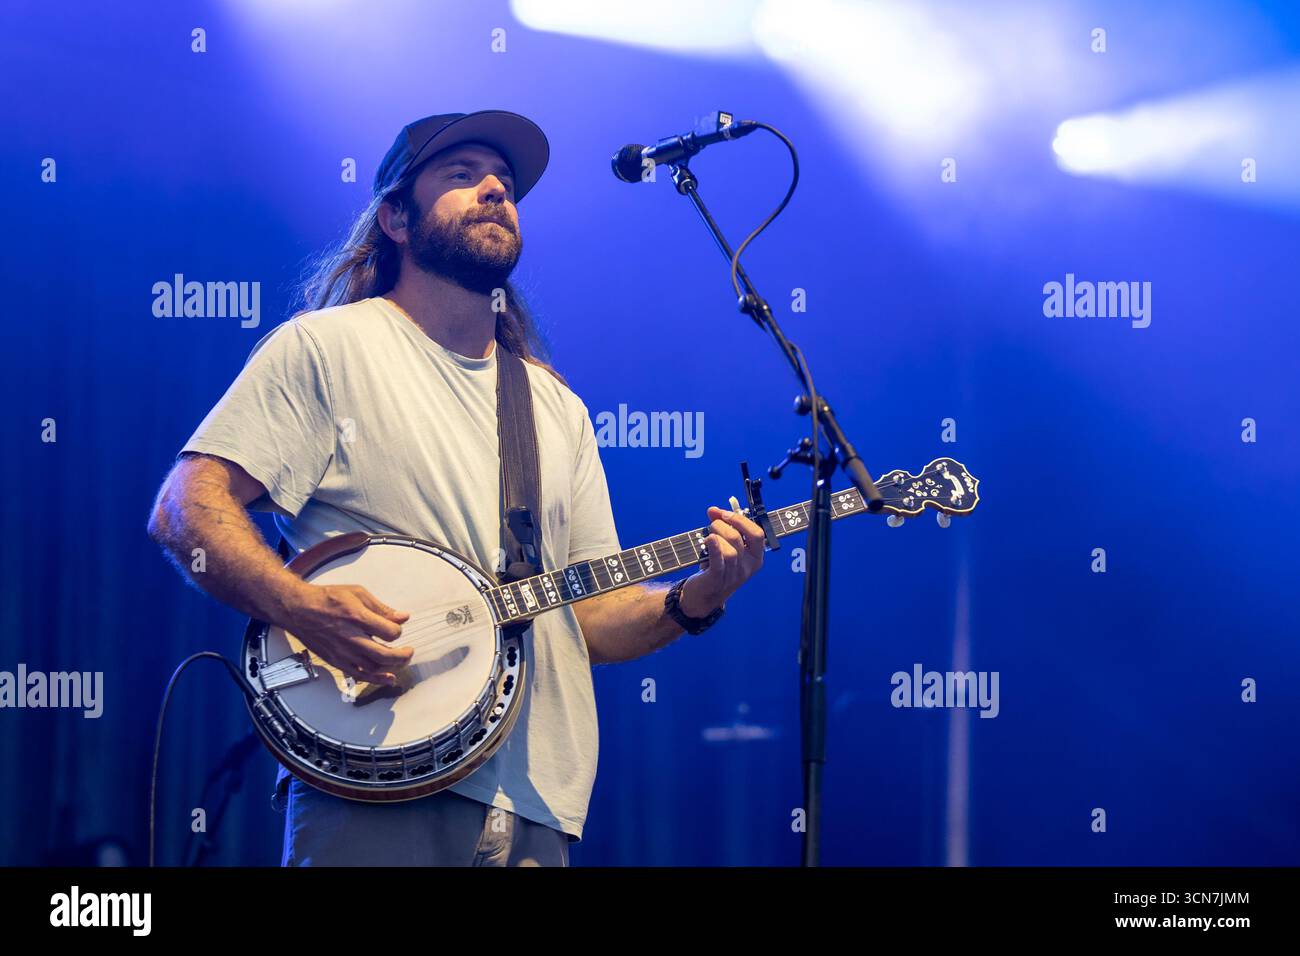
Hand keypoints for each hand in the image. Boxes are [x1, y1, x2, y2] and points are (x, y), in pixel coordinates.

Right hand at [283, 583, 412, 685]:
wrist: (298, 609)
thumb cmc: (327, 598)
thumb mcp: (357, 593)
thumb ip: (381, 608)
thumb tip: (403, 617)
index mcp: (356, 617)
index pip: (389, 632)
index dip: (398, 631)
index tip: (396, 627)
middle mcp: (350, 637)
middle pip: (384, 654)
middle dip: (402, 656)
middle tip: (409, 652)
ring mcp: (342, 652)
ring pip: (373, 668)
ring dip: (392, 668)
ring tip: (401, 662)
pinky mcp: (336, 660)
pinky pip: (359, 675)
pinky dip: (376, 679)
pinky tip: (388, 678)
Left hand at [680, 505, 766, 617]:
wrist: (703, 596)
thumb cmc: (716, 568)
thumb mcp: (724, 547)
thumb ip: (721, 527)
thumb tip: (713, 510)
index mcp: (754, 557)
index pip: (757, 534)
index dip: (740, 520)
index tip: (724, 514)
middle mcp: (747, 567)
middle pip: (739, 539)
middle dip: (723, 526)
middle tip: (712, 526)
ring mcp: (734, 576)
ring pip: (731, 551)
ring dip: (716, 537)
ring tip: (708, 537)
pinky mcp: (717, 580)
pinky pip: (719, 563)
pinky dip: (715, 549)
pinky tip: (709, 539)